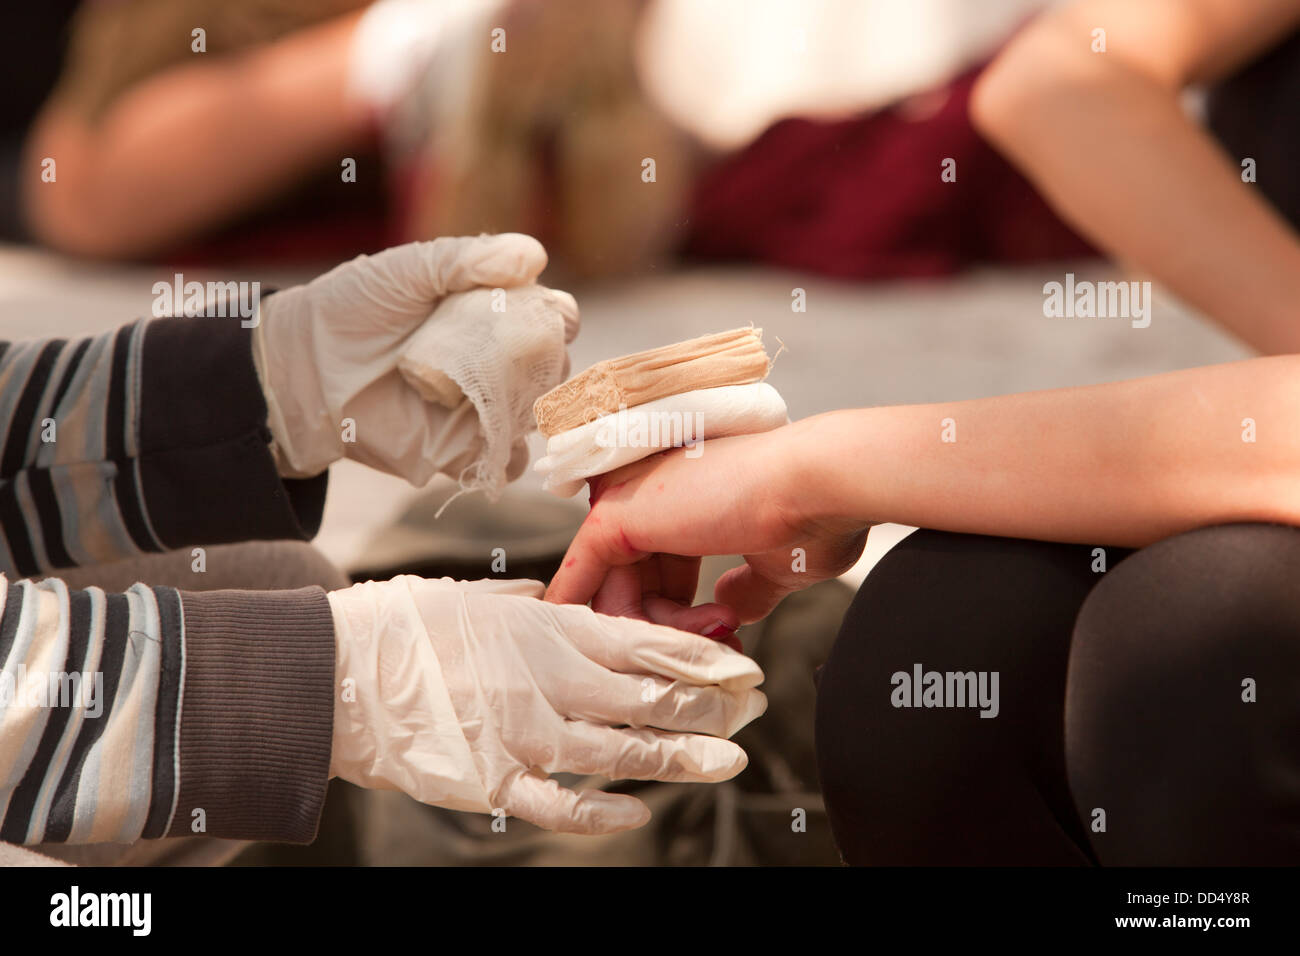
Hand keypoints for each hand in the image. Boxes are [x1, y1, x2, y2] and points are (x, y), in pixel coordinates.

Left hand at [253, 234, 577, 486]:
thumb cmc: (351, 309)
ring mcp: (479, 407)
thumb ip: (467, 260)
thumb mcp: (408, 271)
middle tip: (530, 358)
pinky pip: (505, 463)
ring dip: (538, 408)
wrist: (300, 369)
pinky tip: (499, 441)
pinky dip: (513, 457)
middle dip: (553, 364)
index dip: (559, 316)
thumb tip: (535, 257)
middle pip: (553, 366)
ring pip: (537, 414)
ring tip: (514, 397)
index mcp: (490, 314)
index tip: (552, 315)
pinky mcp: (458, 450)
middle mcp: (494, 362)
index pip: (549, 316)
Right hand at [328, 575, 766, 834]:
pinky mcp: (494, 783)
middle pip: (648, 697)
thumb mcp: (477, 599)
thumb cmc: (405, 626)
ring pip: (621, 751)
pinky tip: (638, 809)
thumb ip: (528, 603)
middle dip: (709, 706)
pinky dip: (604, 810)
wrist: (335, 674)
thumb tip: (555, 596)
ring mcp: (523, 735)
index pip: (643, 641)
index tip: (744, 665)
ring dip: (680, 758)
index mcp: (546, 630)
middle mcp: (546, 681)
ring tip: (727, 761)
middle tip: (752, 712)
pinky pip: (562, 804)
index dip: (701, 657)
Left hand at [546, 425, 868, 623]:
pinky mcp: (611, 518)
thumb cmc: (814, 512)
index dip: (685, 614)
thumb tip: (729, 609)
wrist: (821, 486)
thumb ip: (745, 586)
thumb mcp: (775, 563)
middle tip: (722, 647)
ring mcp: (627, 499)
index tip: (723, 637)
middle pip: (635, 585)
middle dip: (673, 630)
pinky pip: (580, 582)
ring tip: (718, 636)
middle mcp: (651, 490)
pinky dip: (588, 620)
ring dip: (661, 634)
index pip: (661, 570)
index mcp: (688, 495)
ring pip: (615, 593)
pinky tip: (601, 649)